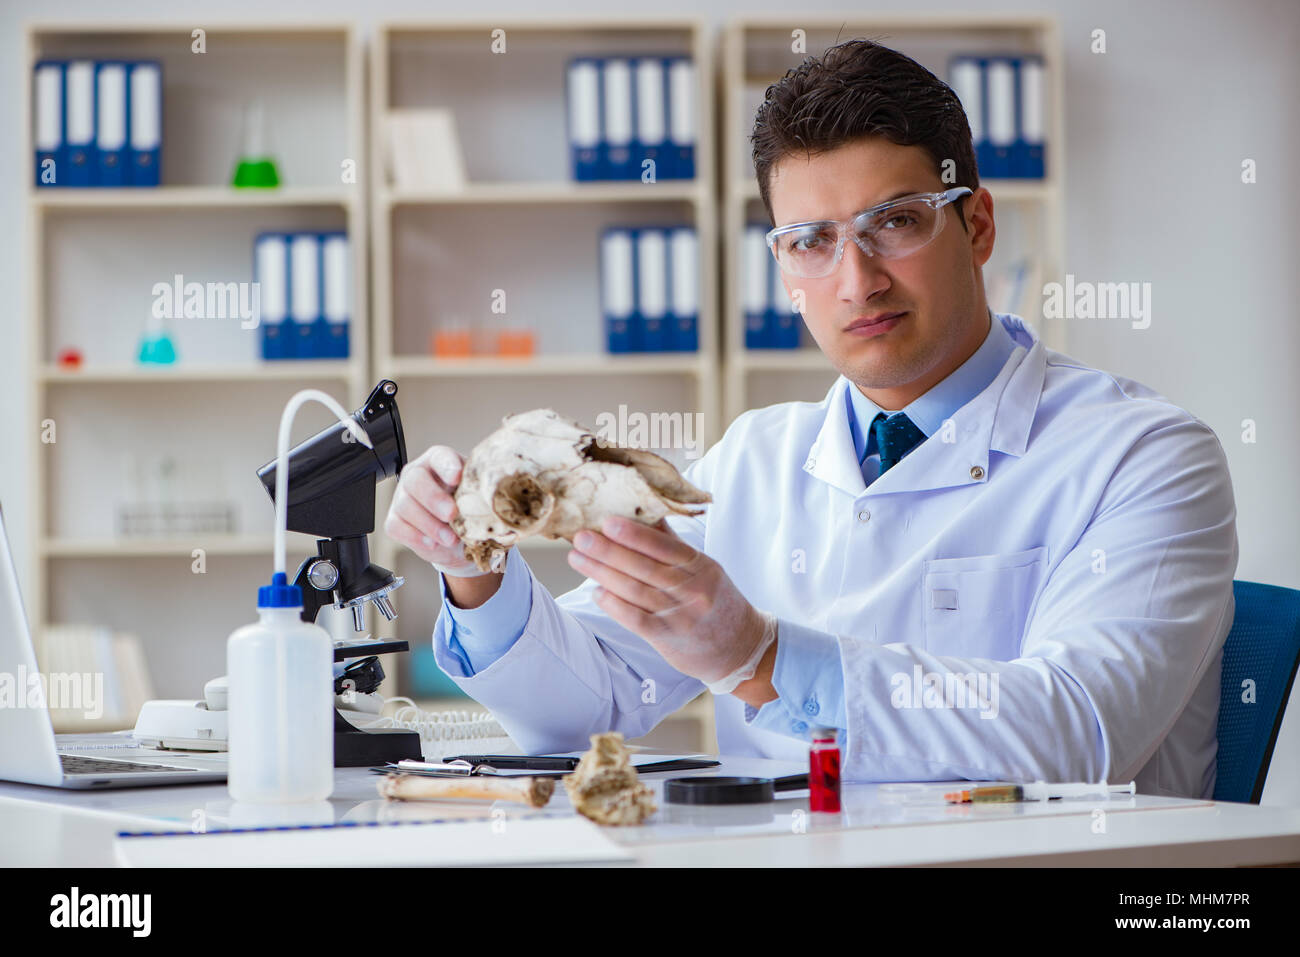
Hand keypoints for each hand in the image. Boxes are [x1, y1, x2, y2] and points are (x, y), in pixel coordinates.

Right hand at [383, 444, 488, 576]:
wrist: (457, 541)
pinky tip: (433, 543)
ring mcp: (403, 497)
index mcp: (440, 462)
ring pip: (406, 505)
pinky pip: (397, 526)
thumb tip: (509, 503)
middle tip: (452, 514)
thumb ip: (487, 497)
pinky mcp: (395, 520)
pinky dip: (417, 537)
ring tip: (450, 538)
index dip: (447, 465)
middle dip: (434, 498)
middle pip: (415, 480)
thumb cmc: (469, 512)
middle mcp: (418, 475)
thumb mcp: (481, 500)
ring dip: (430, 525)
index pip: (440, 457)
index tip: (458, 478)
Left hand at [567, 515, 767, 683]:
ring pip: (636, 591)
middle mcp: (693, 590)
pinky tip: (597, 592)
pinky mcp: (669, 638)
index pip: (665, 546)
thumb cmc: (717, 600)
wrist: (741, 647)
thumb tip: (645, 514)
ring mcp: (681, 616)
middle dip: (608, 551)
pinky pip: (637, 620)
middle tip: (581, 537)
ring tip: (578, 559)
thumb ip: (674, 545)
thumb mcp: (705, 568)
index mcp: (702, 566)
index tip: (607, 522)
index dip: (635, 534)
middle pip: (644, 567)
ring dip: (602, 574)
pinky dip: (614, 605)